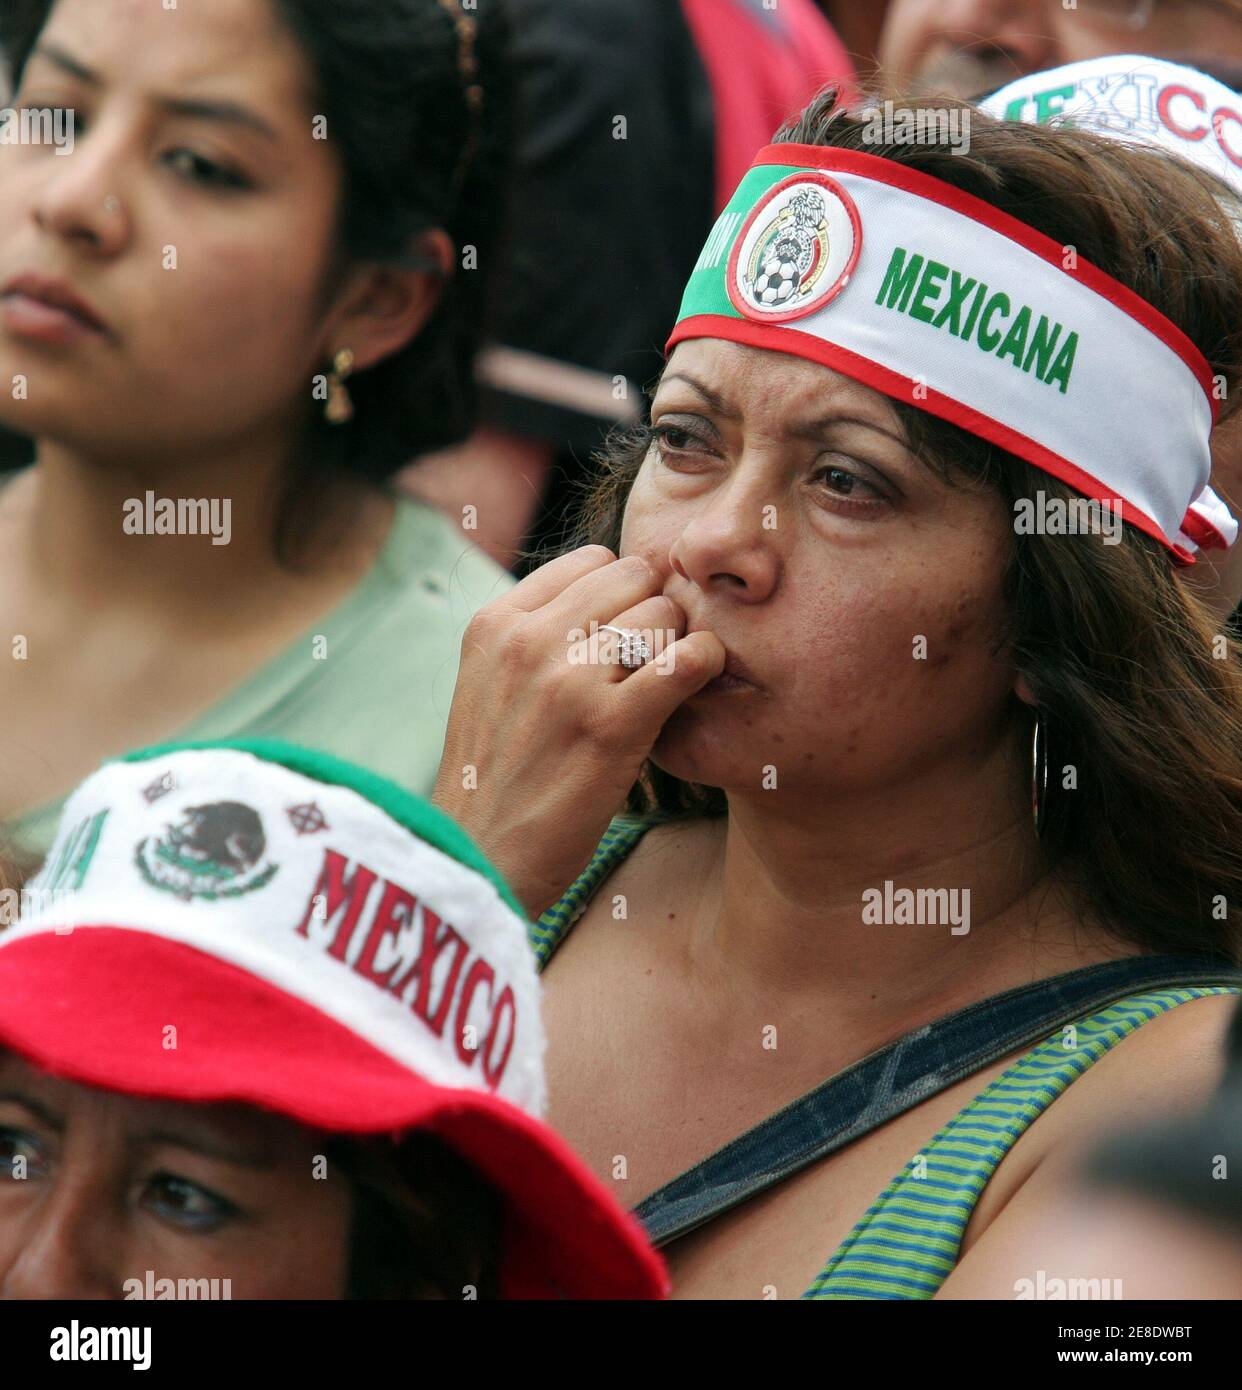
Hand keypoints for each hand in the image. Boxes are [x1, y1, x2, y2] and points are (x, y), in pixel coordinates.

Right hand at [432, 545, 725, 918]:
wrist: (478, 858)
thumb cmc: (496, 777)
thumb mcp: (488, 684)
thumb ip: (535, 634)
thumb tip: (614, 593)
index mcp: (495, 623)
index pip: (593, 561)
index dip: (621, 595)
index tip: (624, 637)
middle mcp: (528, 639)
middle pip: (634, 577)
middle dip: (653, 613)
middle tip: (651, 664)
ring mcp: (569, 679)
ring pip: (663, 613)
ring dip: (676, 645)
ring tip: (663, 688)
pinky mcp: (611, 725)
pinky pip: (688, 659)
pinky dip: (705, 665)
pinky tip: (696, 687)